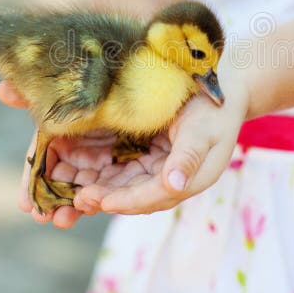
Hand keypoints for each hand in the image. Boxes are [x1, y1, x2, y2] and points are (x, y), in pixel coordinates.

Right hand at [0, 81, 119, 228]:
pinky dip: (101, 200)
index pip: (42, 157)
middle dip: (50, 200)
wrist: (167, 92)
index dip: (33, 180)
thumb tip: (0, 89)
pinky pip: (112, 188)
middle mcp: (84, 146)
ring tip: (63, 220)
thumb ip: (45, 96)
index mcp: (68, 128)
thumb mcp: (85, 90)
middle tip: (42, 216)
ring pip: (84, 188)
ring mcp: (106, 160)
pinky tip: (94, 208)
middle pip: (61, 178)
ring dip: (72, 206)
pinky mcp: (129, 170)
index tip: (25, 201)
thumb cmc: (122, 85)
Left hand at [76, 63, 249, 214]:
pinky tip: (79, 171)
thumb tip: (175, 185)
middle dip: (107, 199)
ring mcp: (159, 169)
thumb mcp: (203, 130)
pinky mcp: (147, 157)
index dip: (129, 200)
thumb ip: (189, 157)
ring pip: (125, 185)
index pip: (156, 194)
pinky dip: (101, 172)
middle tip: (78, 199)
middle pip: (136, 195)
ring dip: (101, 189)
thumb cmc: (213, 108)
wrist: (219, 90)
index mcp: (190, 179)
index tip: (103, 201)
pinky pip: (121, 169)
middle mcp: (172, 180)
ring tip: (74, 192)